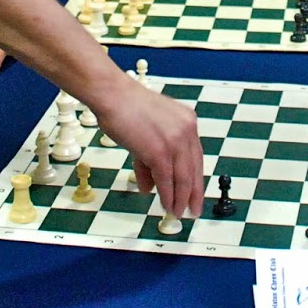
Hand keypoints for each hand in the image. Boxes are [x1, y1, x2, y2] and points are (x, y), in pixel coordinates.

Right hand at [94, 83, 204, 217]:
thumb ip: (152, 158)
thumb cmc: (124, 108)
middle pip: (194, 169)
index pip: (196, 156)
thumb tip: (151, 185)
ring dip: (180, 198)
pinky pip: (167, 179)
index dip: (196, 178)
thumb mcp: (147, 131)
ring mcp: (174, 141)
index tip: (196, 193)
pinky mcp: (160, 151)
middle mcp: (186, 130)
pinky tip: (166, 205)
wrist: (112, 95)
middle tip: (193, 209)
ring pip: (183, 177)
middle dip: (194, 193)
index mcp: (187, 121)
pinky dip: (167, 195)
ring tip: (177, 212)